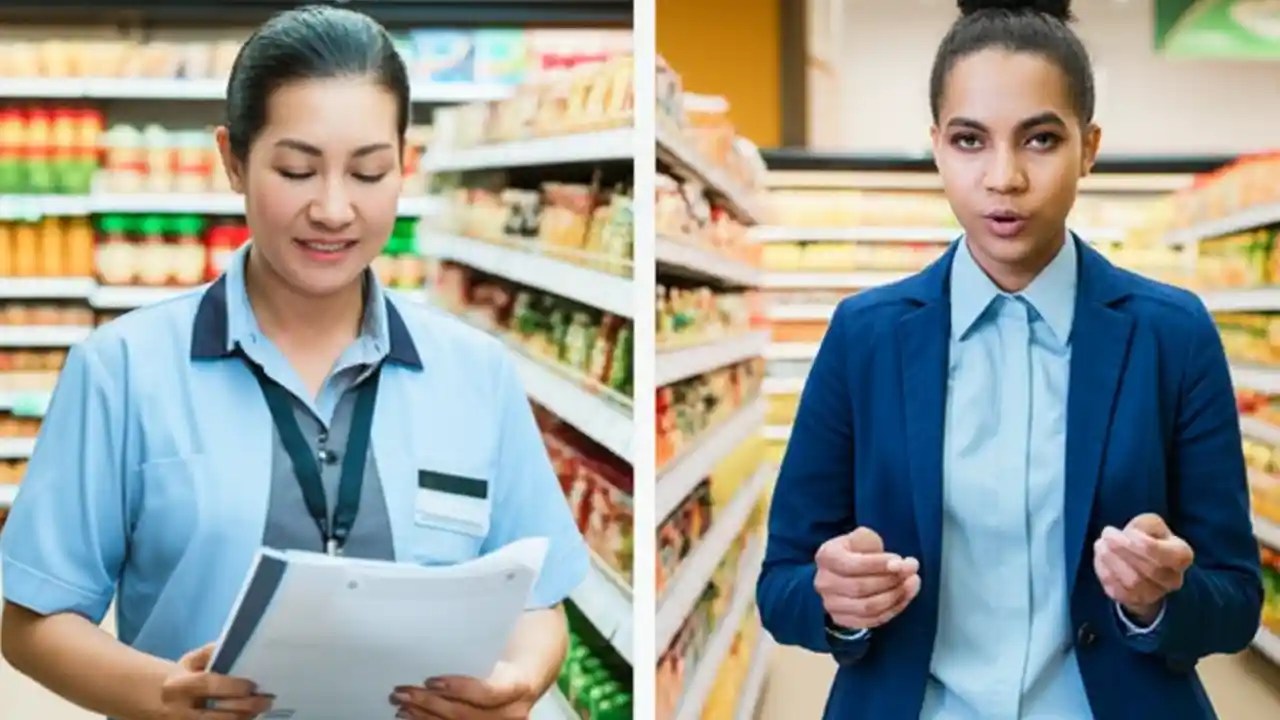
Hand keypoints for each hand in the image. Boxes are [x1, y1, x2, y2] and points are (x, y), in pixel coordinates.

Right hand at [158, 643, 273, 718]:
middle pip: (217, 712)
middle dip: (245, 707)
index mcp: (178, 686)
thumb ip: (211, 653)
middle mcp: (179, 710)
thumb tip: (234, 645)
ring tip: (260, 708)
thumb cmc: (184, 677)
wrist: (161, 702)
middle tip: (266, 700)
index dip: (232, 686)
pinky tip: (248, 716)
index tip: (253, 685)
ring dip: (243, 718)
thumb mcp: (191, 661)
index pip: (207, 685)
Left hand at [392, 661, 537, 719]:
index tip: (430, 680)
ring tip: (401, 704)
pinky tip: (412, 716)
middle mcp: (512, 713)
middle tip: (402, 692)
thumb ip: (475, 651)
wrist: (526, 676)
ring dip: (423, 717)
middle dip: (429, 704)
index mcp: (518, 684)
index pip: (487, 693)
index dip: (459, 689)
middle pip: (465, 715)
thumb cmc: (506, 654)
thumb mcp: (499, 647)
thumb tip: (435, 638)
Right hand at [814, 527, 920, 630]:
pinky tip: (904, 597)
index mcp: (827, 557)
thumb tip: (898, 564)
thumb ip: (876, 545)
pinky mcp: (842, 620)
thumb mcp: (861, 539)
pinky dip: (893, 610)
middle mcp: (824, 583)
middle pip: (861, 587)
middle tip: (911, 572)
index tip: (901, 561)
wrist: (839, 572)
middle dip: (891, 580)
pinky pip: (872, 620)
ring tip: (911, 584)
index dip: (880, 565)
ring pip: (868, 607)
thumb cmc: (854, 552)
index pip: (853, 565)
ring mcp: (831, 604)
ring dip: (895, 596)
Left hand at [1093, 513, 1193, 624]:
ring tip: (1100, 545)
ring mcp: (1155, 594)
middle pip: (1147, 569)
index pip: (1157, 552)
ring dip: (1111, 561)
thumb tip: (1126, 536)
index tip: (1113, 530)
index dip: (1133, 542)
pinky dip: (1105, 573)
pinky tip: (1100, 559)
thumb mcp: (1150, 524)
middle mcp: (1173, 579)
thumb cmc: (1150, 538)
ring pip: (1133, 583)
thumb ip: (1142, 526)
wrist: (1146, 563)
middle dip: (1120, 550)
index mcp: (1182, 555)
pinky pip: (1118, 591)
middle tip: (1105, 535)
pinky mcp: (1135, 601)